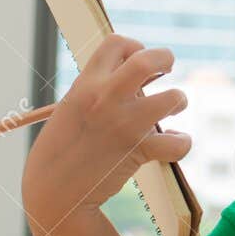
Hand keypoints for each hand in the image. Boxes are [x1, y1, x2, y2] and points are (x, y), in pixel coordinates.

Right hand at [20, 34, 189, 226]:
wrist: (52, 192)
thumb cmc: (61, 149)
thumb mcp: (71, 108)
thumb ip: (98, 90)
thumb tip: (136, 80)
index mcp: (85, 84)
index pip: (116, 43)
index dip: (133, 47)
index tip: (135, 61)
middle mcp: (105, 99)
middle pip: (147, 60)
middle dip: (164, 57)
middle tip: (167, 67)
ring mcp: (123, 124)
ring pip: (173, 98)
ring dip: (178, 100)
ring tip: (172, 107)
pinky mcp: (137, 151)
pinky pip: (177, 142)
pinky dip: (182, 142)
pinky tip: (174, 142)